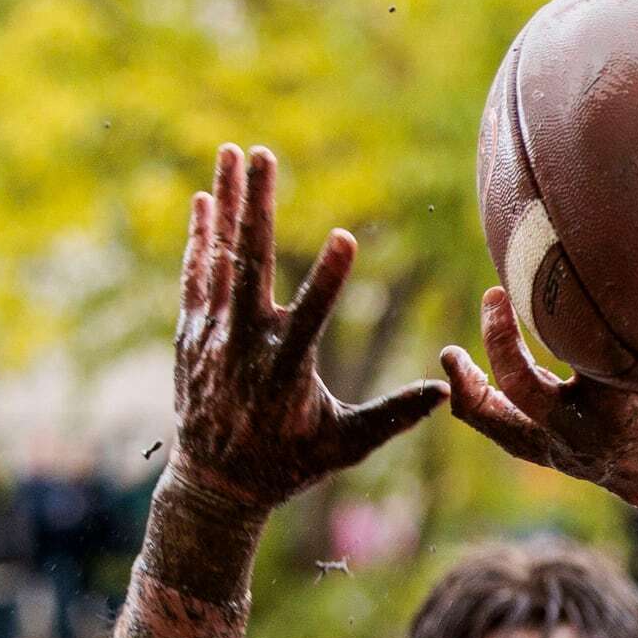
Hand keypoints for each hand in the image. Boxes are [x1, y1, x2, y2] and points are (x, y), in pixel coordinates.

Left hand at [167, 145, 446, 512]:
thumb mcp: (344, 447)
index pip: (310, 320)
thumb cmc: (288, 463)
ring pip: (219, 260)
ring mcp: (211, 338)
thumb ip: (392, 416)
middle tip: (265, 154)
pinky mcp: (192, 335)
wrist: (215, 485)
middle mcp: (242, 349)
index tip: (346, 237)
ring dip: (227, 204)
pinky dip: (200, 240)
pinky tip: (205, 201)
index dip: (329, 280)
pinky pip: (195, 278)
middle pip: (251, 267)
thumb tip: (445, 390)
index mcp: (285, 375)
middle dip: (258, 208)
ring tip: (232, 152)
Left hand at [441, 287, 637, 511]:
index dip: (532, 327)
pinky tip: (461, 376)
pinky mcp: (546, 449)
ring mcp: (556, 447)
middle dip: (499, 345)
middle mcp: (577, 434)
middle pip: (520, 394)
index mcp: (611, 412)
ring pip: (500, 426)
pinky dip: (480, 404)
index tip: (518, 288)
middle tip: (494, 298)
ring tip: (451, 356)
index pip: (568, 365)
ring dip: (471, 391)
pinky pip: (503, 432)